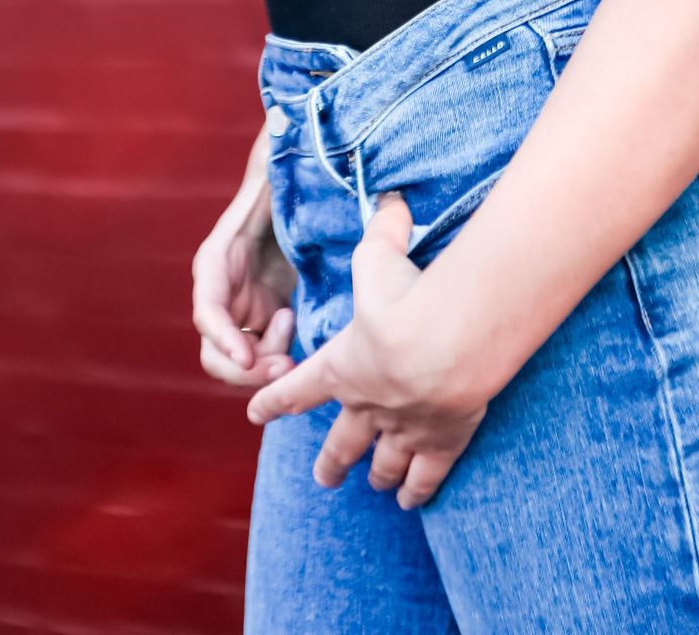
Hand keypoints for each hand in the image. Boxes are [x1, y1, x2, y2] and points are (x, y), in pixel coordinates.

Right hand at [192, 172, 298, 390]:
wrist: (297, 188)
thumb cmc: (283, 180)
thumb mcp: (273, 182)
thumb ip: (269, 174)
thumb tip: (276, 144)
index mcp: (215, 263)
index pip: (208, 312)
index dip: (223, 339)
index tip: (247, 358)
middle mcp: (222, 295)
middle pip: (216, 354)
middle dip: (247, 371)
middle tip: (286, 367)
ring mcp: (244, 311)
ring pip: (241, 364)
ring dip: (267, 366)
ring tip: (294, 327)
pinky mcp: (267, 318)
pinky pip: (268, 354)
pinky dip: (283, 355)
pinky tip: (299, 325)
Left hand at [246, 192, 489, 510]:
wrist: (443, 342)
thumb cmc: (404, 296)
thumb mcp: (381, 254)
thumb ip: (383, 229)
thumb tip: (390, 199)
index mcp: (341, 365)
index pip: (299, 387)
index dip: (275, 398)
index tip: (255, 412)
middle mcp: (367, 404)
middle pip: (343, 442)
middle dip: (332, 460)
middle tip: (323, 478)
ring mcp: (403, 429)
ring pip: (385, 462)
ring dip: (379, 474)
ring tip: (376, 484)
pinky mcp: (441, 442)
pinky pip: (427, 475)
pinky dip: (420, 487)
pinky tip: (416, 498)